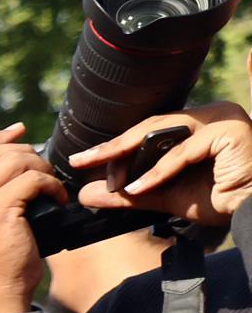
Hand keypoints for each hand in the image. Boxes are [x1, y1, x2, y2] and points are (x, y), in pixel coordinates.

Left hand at [69, 102, 251, 238]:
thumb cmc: (220, 198)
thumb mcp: (165, 194)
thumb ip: (129, 193)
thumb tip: (88, 193)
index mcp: (198, 123)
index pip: (148, 130)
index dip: (116, 145)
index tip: (84, 160)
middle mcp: (211, 114)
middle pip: (149, 128)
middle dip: (113, 147)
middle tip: (82, 161)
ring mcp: (222, 119)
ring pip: (162, 134)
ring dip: (130, 157)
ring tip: (109, 180)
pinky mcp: (230, 132)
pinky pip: (182, 152)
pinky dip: (158, 172)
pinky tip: (137, 188)